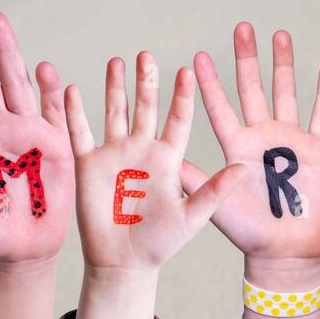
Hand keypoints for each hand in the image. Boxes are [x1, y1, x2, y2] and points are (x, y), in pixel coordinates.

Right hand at [65, 52, 247, 270]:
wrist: (124, 263)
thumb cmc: (161, 243)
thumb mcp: (193, 216)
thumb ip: (215, 190)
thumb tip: (247, 169)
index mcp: (168, 158)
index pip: (177, 119)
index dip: (181, 96)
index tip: (187, 71)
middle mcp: (142, 150)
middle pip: (145, 107)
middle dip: (147, 81)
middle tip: (147, 55)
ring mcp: (115, 154)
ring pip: (115, 111)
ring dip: (116, 87)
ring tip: (118, 60)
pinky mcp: (89, 165)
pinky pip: (80, 133)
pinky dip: (75, 112)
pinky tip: (72, 89)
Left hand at [185, 23, 319, 264]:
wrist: (284, 250)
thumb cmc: (247, 231)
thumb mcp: (214, 205)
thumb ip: (195, 180)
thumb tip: (165, 161)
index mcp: (235, 145)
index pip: (219, 107)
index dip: (209, 83)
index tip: (198, 57)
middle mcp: (260, 135)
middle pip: (253, 87)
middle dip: (247, 58)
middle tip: (241, 27)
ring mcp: (288, 139)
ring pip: (286, 91)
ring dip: (283, 64)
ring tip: (279, 35)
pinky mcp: (315, 148)